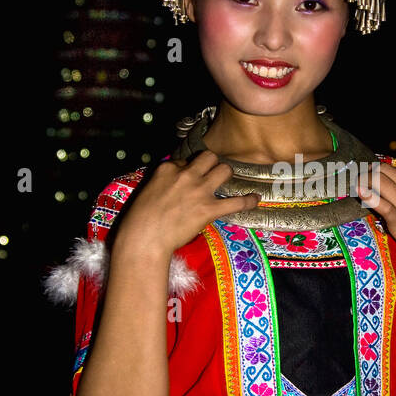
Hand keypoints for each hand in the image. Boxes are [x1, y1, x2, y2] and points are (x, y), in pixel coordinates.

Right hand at [112, 151, 260, 257]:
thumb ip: (164, 184)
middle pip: (209, 157)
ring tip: (229, 182)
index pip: (185, 160)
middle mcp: (186, 174)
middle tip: (213, 174)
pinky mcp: (209, 209)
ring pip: (224, 169)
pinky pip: (237, 202)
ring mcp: (199, 190)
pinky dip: (248, 201)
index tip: (189, 179)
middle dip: (213, 164)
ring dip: (227, 175)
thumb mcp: (148, 192)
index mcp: (167, 168)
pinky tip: (255, 199)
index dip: (189, 169)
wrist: (144, 238)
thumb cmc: (140, 220)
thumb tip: (175, 187)